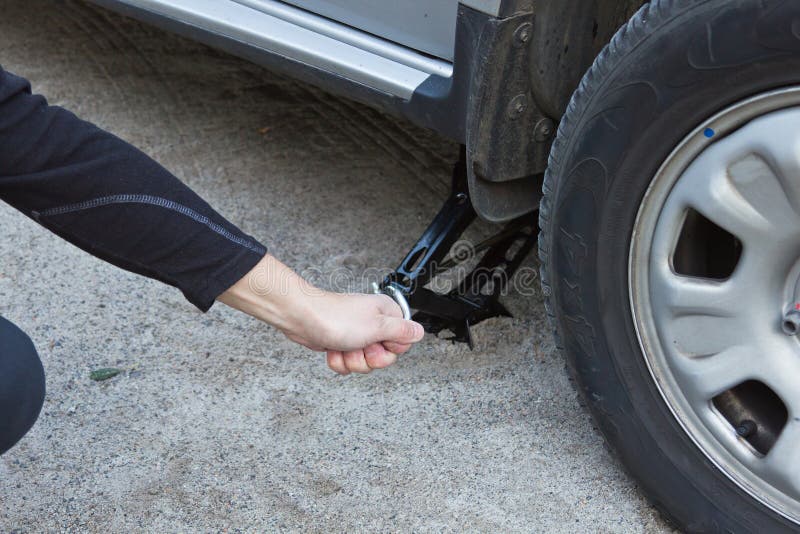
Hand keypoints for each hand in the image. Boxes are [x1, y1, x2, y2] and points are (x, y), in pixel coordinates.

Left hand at [218, 254, 424, 373]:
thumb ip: (402, 331)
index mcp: (387, 314)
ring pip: (364, 363)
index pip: (403, 343)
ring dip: (352, 360)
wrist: (302, 318)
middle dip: (368, 358)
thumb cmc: (336, 317)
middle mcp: (373, 324)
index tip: (378, 343)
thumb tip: (420, 332)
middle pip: (384, 357)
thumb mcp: (376, 327)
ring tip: (343, 347)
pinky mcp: (342, 343)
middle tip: (360, 346)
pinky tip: (333, 350)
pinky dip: (339, 361)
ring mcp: (357, 335)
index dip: (390, 349)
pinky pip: (348, 363)